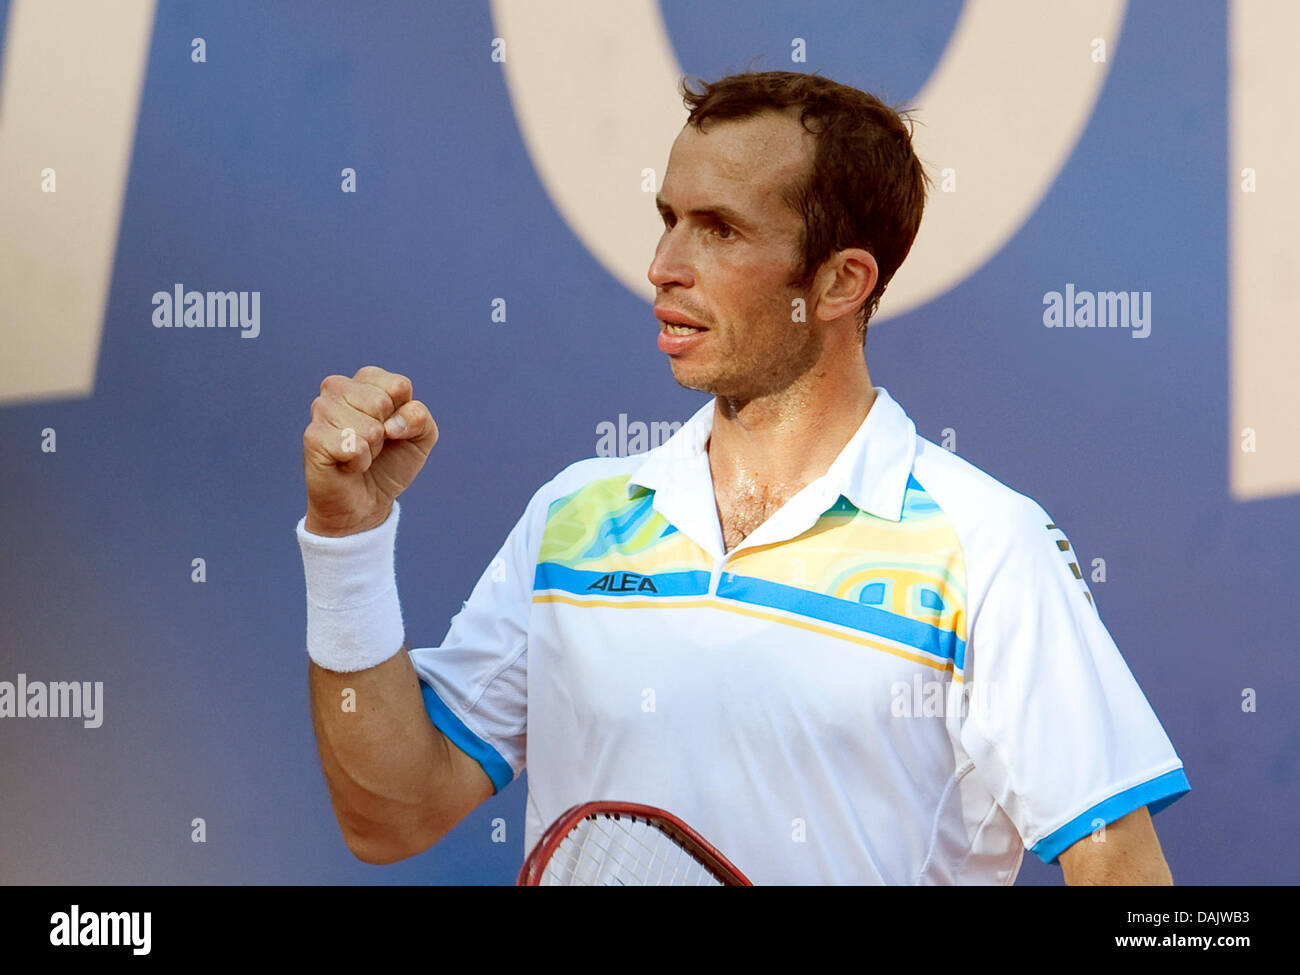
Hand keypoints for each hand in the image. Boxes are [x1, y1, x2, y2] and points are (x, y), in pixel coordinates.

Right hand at [302, 366, 437, 535]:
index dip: (403, 416)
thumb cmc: (390, 463)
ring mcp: (321, 410)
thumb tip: (390, 425)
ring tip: (359, 454)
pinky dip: (359, 462)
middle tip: (373, 445)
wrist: (367, 502)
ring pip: (369, 427)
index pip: (398, 386)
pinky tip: (348, 465)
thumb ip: (420, 417)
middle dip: (386, 433)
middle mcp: (338, 388)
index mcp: (365, 380)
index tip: (391, 430)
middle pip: (381, 403)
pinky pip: (353, 446)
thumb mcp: (421, 437)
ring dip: (372, 449)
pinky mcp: (313, 437)